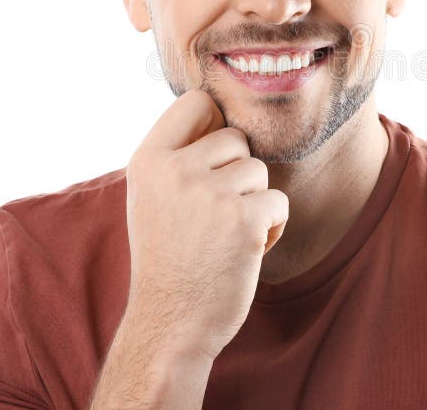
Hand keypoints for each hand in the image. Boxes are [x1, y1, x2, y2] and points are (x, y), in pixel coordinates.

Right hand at [123, 88, 288, 360]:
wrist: (170, 326)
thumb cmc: (168, 259)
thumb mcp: (152, 197)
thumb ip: (178, 156)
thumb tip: (222, 114)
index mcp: (149, 160)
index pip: (197, 101)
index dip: (214, 122)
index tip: (212, 157)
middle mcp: (176, 170)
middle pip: (236, 138)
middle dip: (237, 173)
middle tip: (216, 214)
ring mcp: (210, 194)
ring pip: (260, 171)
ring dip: (255, 201)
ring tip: (227, 235)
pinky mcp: (243, 219)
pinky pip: (278, 201)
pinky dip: (272, 226)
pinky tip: (246, 251)